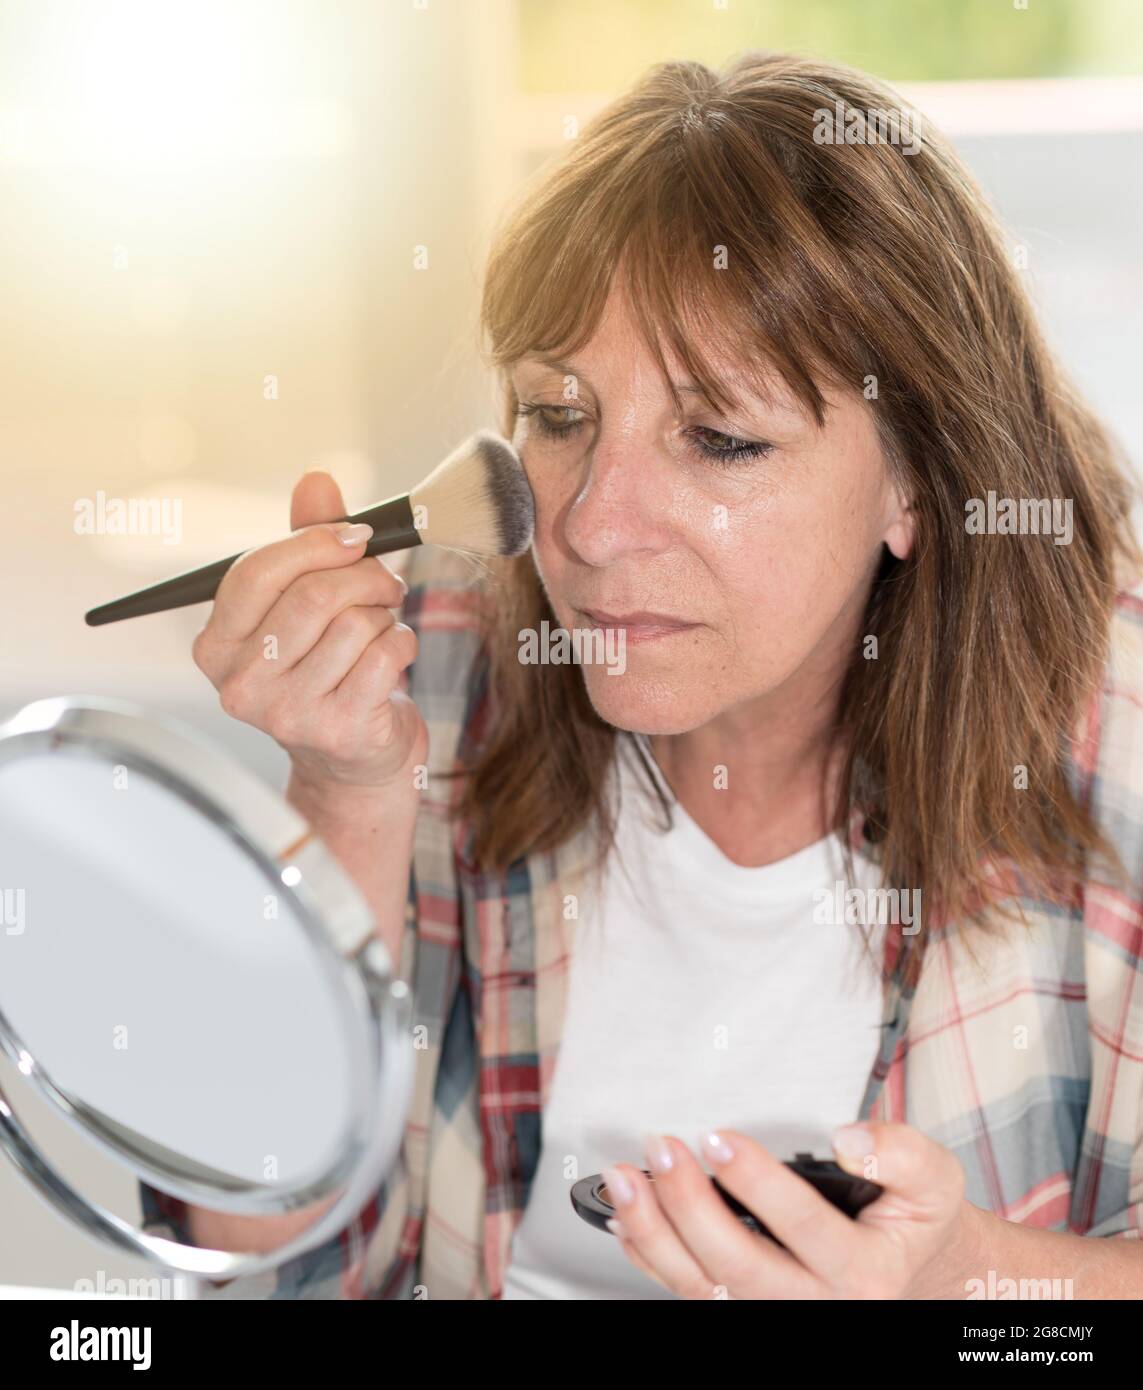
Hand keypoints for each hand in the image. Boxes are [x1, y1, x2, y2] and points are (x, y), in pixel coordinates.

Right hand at [192, 470, 426, 792]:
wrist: (357, 756)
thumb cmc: (330, 667)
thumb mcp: (309, 603)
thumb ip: (308, 541)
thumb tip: (316, 479)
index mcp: (215, 646)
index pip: (256, 572)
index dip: (314, 542)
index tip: (356, 536)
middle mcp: (240, 684)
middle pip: (312, 596)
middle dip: (365, 576)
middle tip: (386, 582)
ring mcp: (286, 713)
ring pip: (353, 624)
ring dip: (385, 614)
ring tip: (383, 625)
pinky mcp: (337, 730)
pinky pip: (384, 654)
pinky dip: (402, 642)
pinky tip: (395, 654)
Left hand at [602, 1122, 974, 1299]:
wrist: (910, 1270)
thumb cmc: (910, 1217)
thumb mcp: (932, 1178)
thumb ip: (900, 1152)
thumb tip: (847, 1138)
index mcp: (865, 1272)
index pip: (804, 1228)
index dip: (756, 1183)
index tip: (719, 1137)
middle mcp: (818, 1304)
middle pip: (739, 1265)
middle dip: (690, 1205)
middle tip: (663, 1148)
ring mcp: (778, 1313)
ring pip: (705, 1286)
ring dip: (656, 1231)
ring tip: (626, 1178)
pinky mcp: (746, 1307)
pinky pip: (690, 1292)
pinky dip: (650, 1256)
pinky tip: (625, 1217)